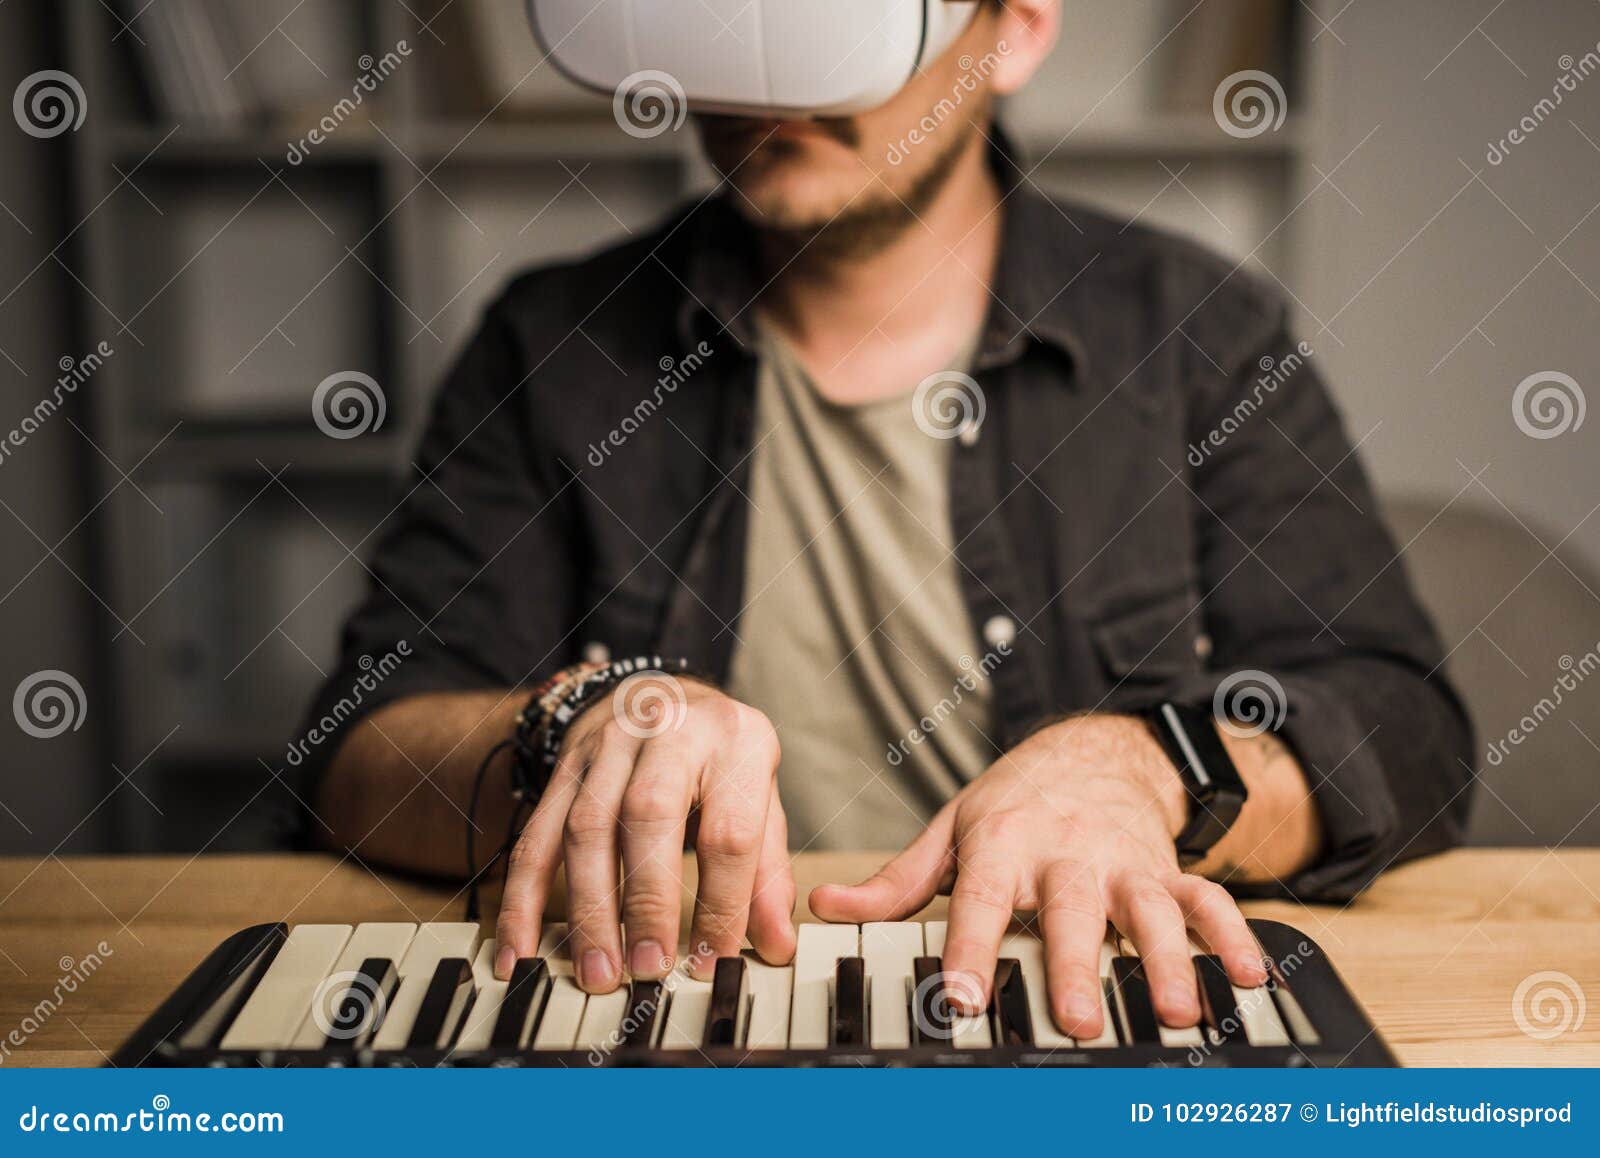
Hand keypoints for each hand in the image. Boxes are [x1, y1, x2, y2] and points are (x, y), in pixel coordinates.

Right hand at [495, 675, 795, 989]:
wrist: (664, 694)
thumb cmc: (721, 761)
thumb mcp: (761, 799)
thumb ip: (767, 874)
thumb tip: (775, 946)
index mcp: (736, 741)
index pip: (729, 831)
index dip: (723, 904)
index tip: (713, 963)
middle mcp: (669, 732)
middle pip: (649, 815)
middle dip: (646, 901)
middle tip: (648, 969)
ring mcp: (608, 745)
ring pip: (585, 827)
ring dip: (588, 908)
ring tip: (597, 973)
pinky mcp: (565, 768)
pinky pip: (534, 837)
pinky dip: (522, 900)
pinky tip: (521, 950)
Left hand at [811, 713, 1266, 1036]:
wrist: (1093, 752)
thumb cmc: (1013, 804)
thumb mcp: (951, 831)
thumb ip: (897, 881)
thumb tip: (825, 909)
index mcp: (1003, 844)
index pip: (982, 900)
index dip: (973, 949)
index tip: (966, 997)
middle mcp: (1066, 853)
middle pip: (1072, 911)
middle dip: (1076, 965)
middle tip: (1076, 1018)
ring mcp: (1123, 862)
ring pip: (1149, 908)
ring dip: (1166, 960)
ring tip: (1174, 1012)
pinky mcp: (1167, 869)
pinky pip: (1207, 897)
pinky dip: (1233, 934)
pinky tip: (1247, 976)